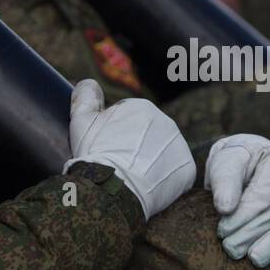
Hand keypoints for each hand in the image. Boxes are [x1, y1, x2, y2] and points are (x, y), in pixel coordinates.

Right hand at [65, 79, 194, 218]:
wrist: (114, 187)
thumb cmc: (96, 154)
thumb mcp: (81, 120)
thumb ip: (85, 96)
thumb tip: (90, 83)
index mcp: (142, 107)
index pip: (129, 122)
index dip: (115, 138)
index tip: (106, 152)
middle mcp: (167, 122)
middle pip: (147, 138)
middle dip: (134, 150)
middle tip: (119, 166)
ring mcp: (179, 146)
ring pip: (161, 155)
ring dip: (150, 164)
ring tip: (133, 178)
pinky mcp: (187, 169)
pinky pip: (175, 174)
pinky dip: (163, 181)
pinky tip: (148, 187)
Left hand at [205, 134, 269, 267]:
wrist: (253, 162)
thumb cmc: (238, 163)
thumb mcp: (226, 162)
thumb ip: (224, 182)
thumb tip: (225, 208)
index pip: (262, 196)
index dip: (242, 216)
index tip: (222, 231)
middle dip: (252, 234)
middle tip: (231, 249)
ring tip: (254, 259)